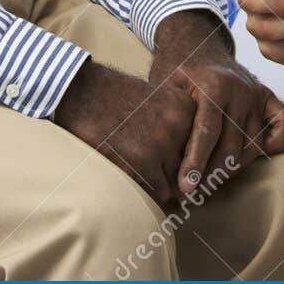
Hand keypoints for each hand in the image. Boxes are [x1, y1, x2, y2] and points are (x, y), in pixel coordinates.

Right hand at [52, 60, 195, 206]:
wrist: (82, 91)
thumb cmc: (115, 98)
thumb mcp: (158, 101)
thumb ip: (177, 127)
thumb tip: (191, 169)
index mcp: (187, 108)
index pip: (201, 148)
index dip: (187, 160)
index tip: (177, 166)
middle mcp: (181, 125)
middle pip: (190, 168)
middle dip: (174, 174)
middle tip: (158, 174)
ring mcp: (163, 144)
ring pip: (175, 183)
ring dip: (160, 184)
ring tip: (141, 174)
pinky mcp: (143, 161)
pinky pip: (157, 191)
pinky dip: (146, 190)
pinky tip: (131, 175)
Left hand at [149, 10, 283, 195]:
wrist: (197, 45)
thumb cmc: (178, 73)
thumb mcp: (165, 88)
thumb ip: (168, 118)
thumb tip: (158, 160)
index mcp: (213, 85)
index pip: (207, 133)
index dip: (196, 164)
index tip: (186, 187)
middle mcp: (240, 89)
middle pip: (230, 147)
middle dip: (210, 174)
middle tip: (194, 192)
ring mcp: (257, 93)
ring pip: (253, 146)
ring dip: (232, 169)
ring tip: (211, 181)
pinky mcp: (269, 96)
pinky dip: (276, 143)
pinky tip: (251, 156)